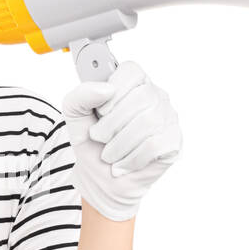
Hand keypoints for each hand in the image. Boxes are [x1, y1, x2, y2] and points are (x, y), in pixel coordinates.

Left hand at [62, 61, 181, 220]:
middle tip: (99, 138)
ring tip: (109, 154)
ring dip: (119, 144)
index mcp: (132, 84)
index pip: (131, 70)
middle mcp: (155, 96)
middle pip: (141, 97)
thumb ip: (79, 97)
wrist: (102, 179)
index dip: (114, 90)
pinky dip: (131, 158)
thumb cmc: (93, 144)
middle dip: (112, 123)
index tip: (101, 110)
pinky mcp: (173, 142)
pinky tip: (123, 164)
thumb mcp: (75, 118)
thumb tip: (105, 89)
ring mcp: (168, 118)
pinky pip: (154, 145)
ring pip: (148, 122)